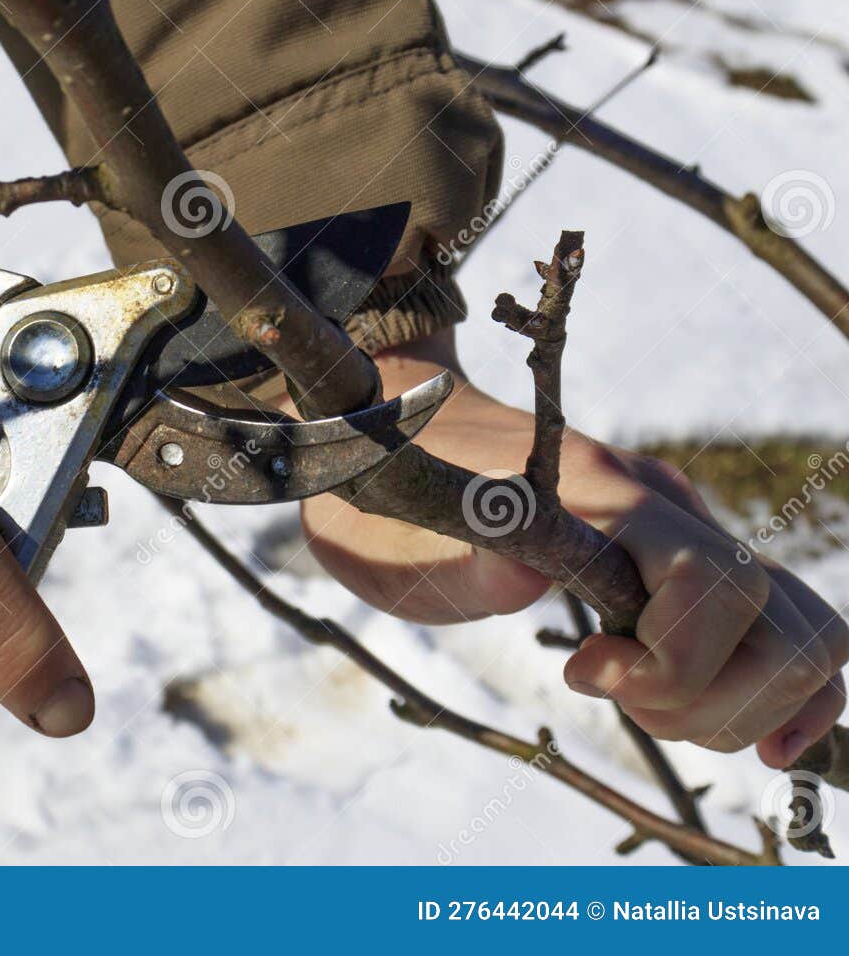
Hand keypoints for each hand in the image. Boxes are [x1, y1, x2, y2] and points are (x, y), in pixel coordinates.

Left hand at [298, 330, 847, 767]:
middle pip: (774, 616)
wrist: (388, 439)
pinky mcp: (685, 562)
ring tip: (656, 710)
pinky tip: (770, 744)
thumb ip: (469, 558)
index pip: (709, 584)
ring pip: (800, 626)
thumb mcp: (398, 539)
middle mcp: (663, 504)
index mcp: (600, 494)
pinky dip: (793, 691)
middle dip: (710, 697)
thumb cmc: (383, 500)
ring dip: (748, 702)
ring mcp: (684, 530)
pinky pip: (786, 625)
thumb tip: (519, 572)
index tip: (580, 671)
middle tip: (620, 701)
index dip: (668, 662)